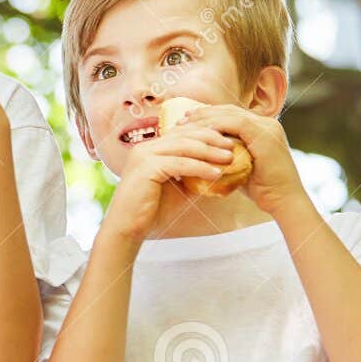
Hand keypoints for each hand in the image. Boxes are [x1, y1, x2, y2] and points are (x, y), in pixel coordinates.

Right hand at [102, 125, 238, 242]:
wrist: (128, 228)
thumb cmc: (151, 210)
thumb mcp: (178, 188)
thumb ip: (194, 175)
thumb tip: (221, 170)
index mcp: (152, 148)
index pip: (182, 132)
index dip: (207, 133)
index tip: (228, 140)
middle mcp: (146, 147)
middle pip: (184, 134)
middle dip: (212, 137)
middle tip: (232, 145)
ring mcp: (144, 156)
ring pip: (183, 146)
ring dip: (209, 151)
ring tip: (229, 158)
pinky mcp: (146, 168)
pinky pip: (179, 164)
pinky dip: (199, 167)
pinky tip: (215, 173)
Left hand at [173, 105, 305, 215]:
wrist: (284, 202)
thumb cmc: (262, 190)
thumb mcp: (241, 166)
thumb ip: (228, 154)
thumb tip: (203, 153)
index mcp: (262, 127)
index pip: (231, 114)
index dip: (208, 115)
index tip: (187, 121)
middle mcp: (267, 123)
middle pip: (229, 110)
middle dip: (203, 113)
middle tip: (181, 119)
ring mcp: (268, 127)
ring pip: (231, 114)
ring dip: (205, 118)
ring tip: (185, 124)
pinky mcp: (266, 135)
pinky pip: (237, 124)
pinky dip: (217, 126)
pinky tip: (199, 133)